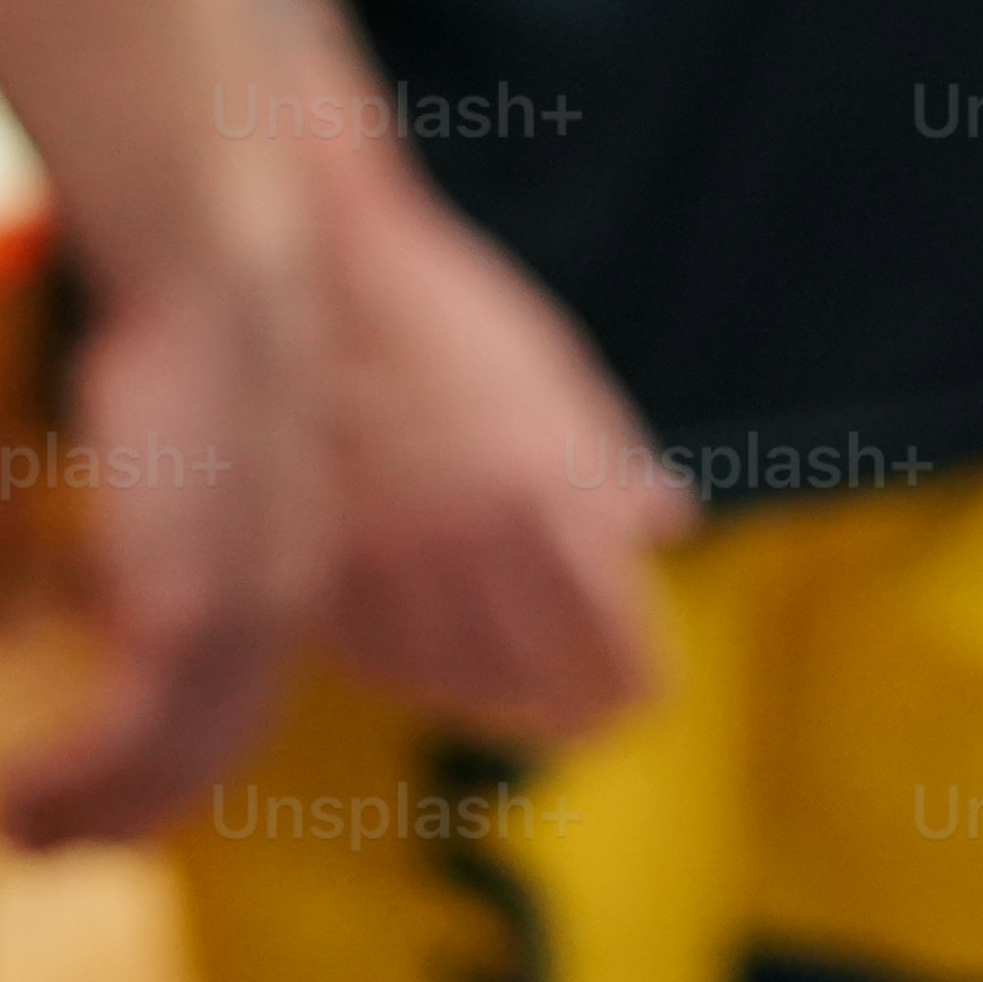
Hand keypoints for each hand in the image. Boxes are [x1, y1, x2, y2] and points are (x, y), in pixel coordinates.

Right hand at [0, 239, 326, 848]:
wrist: (220, 284)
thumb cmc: (188, 336)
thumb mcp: (186, 447)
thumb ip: (162, 515)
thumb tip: (102, 554)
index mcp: (284, 575)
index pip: (234, 706)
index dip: (168, 765)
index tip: (102, 796)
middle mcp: (276, 614)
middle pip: (205, 756)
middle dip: (124, 814)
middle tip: (44, 846)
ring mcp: (237, 623)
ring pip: (161, 764)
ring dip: (80, 813)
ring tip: (6, 835)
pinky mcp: (185, 618)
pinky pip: (121, 736)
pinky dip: (65, 782)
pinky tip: (3, 791)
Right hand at [311, 167, 689, 742]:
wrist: (317, 270)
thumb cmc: (446, 314)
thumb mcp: (555, 374)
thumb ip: (610, 461)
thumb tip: (665, 523)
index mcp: (557, 500)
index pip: (620, 656)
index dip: (635, 683)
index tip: (637, 689)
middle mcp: (480, 548)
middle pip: (546, 694)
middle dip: (570, 706)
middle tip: (576, 711)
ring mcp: (395, 567)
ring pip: (460, 692)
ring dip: (491, 696)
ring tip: (505, 683)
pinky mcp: (322, 570)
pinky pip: (382, 663)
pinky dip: (413, 669)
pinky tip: (428, 649)